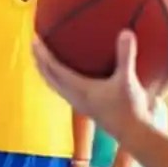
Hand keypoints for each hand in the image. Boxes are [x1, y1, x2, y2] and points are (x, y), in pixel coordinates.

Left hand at [32, 30, 153, 139]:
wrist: (133, 134)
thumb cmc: (129, 108)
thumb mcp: (128, 80)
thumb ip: (126, 56)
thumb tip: (126, 31)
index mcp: (79, 89)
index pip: (54, 69)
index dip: (43, 54)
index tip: (34, 39)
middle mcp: (74, 96)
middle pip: (49, 77)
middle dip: (39, 60)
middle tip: (34, 44)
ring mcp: (78, 103)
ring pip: (55, 85)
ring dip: (46, 71)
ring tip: (43, 58)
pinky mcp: (85, 107)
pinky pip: (65, 90)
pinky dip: (59, 79)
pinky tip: (68, 74)